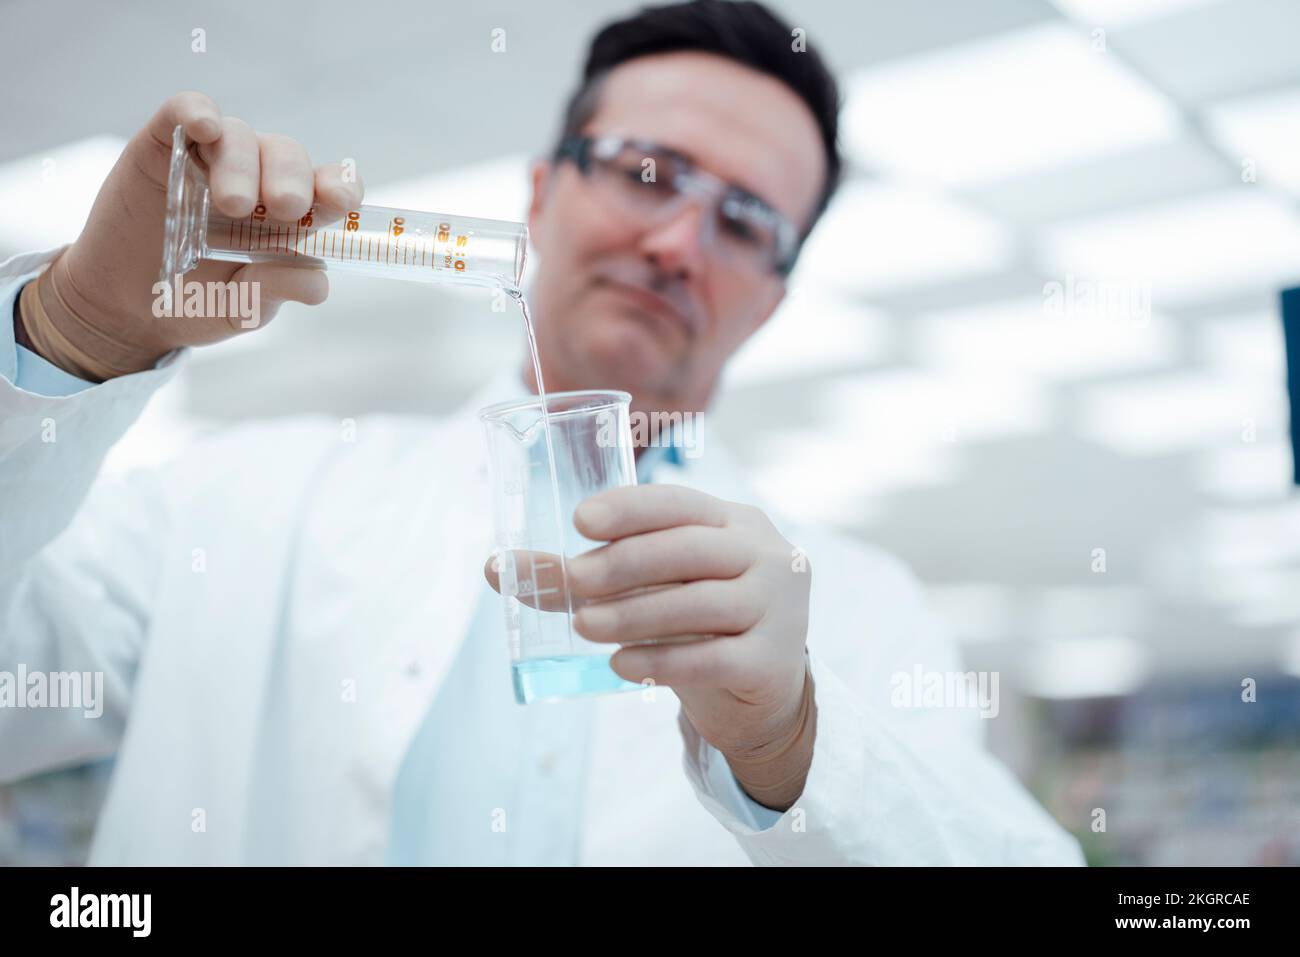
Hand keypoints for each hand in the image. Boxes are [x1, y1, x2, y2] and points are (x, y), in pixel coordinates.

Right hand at [25, 91, 364, 376]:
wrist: (126, 308)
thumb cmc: (198, 301)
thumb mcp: (241, 307)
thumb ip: (275, 290)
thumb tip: (317, 284)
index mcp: (290, 217)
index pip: (327, 188)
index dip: (340, 187)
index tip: (341, 201)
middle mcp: (257, 179)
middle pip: (286, 156)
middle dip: (292, 179)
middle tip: (286, 209)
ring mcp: (209, 160)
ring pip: (240, 136)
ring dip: (243, 164)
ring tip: (233, 204)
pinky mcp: (162, 147)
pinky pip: (183, 112)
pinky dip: (196, 112)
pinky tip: (205, 126)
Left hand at [486, 484, 815, 809]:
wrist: (760, 693)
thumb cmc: (696, 623)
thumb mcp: (650, 589)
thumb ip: (584, 577)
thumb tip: (498, 567)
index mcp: (735, 521)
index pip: (681, 503)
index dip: (631, 508)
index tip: (580, 521)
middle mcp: (766, 554)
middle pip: (691, 549)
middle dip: (625, 563)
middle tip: (574, 580)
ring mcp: (779, 607)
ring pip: (700, 603)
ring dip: (634, 614)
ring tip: (584, 627)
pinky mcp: (774, 660)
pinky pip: (714, 657)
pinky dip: (662, 660)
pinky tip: (620, 665)